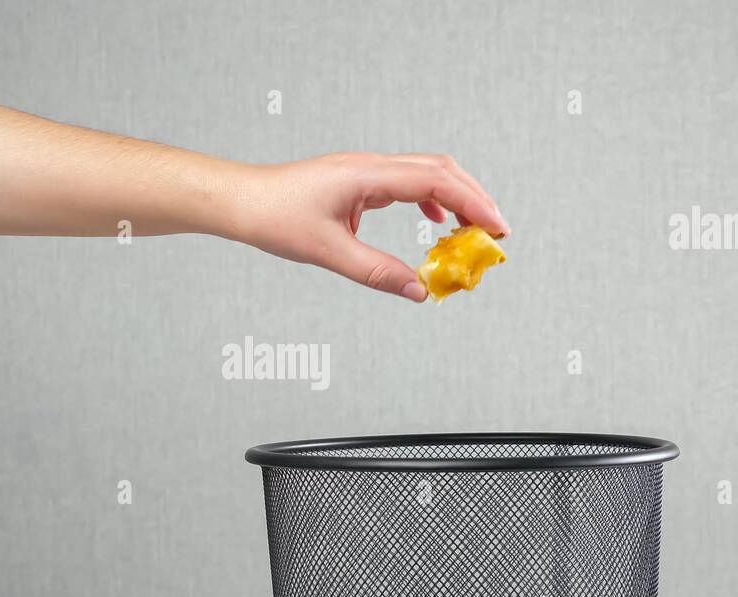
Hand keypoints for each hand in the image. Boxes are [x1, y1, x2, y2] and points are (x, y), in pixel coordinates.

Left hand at [232, 152, 510, 301]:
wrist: (241, 201)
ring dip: (454, 199)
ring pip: (425, 174)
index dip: (473, 203)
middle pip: (440, 170)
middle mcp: (371, 165)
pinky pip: (406, 184)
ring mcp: (365, 170)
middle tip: (495, 234)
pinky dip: (429, 202)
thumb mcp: (328, 253)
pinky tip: (435, 224)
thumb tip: (419, 291)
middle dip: (473, 199)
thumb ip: (377, 273)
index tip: (497, 229)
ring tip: (471, 233)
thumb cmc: (274, 218)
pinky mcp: (358, 181)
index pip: (436, 182)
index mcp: (367, 174)